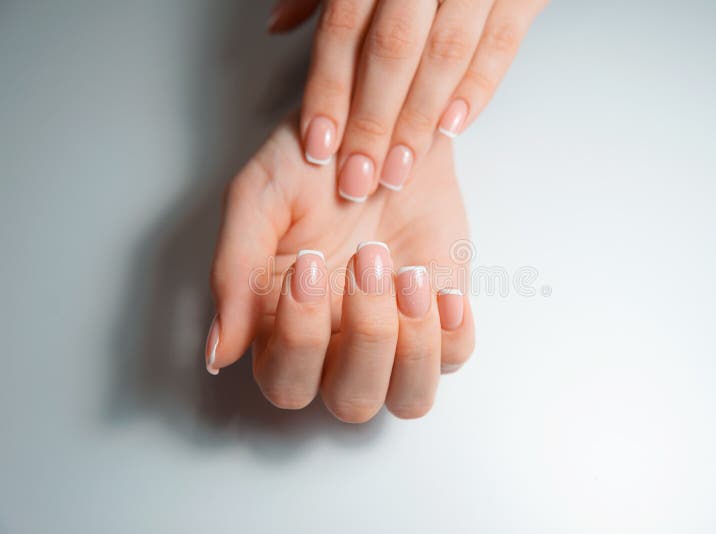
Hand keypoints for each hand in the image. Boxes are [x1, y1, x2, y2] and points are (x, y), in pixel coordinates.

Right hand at [206, 112, 474, 421]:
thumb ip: (234, 274)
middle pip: (353, 401)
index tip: (308, 263)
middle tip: (366, 258)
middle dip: (366, 336)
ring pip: (410, 397)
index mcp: (284, 328)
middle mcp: (340, 344)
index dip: (300, 340)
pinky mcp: (441, 314)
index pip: (287, 383)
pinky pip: (456, 357)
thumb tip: (219, 353)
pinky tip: (438, 285)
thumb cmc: (312, 162)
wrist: (380, 123)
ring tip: (410, 275)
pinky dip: (452, 332)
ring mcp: (395, 334)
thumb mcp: (259, 200)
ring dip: (412, 345)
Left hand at [269, 0, 546, 197]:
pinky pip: (501, 42)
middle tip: (358, 177)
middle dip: (373, 122)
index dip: (329, 90)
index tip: (319, 144)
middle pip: (393, 51)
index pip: (343, 27)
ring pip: (446, 54)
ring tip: (398, 170)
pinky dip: (479, 88)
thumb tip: (278, 25)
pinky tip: (452, 128)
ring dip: (419, 120)